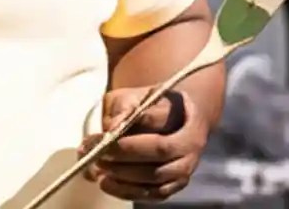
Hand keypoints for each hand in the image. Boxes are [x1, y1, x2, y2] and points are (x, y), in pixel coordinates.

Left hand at [81, 88, 209, 202]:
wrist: (172, 119)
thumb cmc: (148, 105)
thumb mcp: (134, 96)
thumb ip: (124, 107)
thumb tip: (113, 127)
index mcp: (184, 113)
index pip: (158, 117)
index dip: (130, 123)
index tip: (106, 129)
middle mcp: (190, 142)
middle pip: (160, 150)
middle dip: (125, 152)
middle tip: (99, 150)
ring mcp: (184, 167)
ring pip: (156, 175)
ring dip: (123, 173)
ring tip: (98, 165)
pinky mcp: (174, 185)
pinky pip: (153, 194)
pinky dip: (127, 190)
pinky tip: (105, 182)